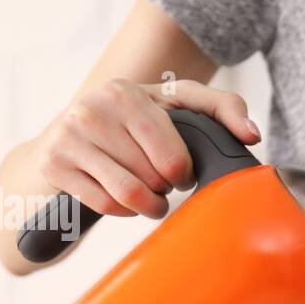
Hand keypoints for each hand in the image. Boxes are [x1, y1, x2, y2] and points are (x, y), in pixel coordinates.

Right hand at [35, 78, 259, 219]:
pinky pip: (105, 205)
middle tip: (158, 180)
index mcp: (127, 93)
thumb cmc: (130, 124)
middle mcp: (93, 108)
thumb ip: (222, 108)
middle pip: (153, 178)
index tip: (179, 171)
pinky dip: (122, 210)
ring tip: (147, 193)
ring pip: (130, 194)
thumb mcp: (175, 106)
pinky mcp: (54, 164)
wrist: (62, 138)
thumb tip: (251, 134)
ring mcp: (69, 136)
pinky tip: (123, 199)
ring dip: (147, 204)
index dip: (184, 173)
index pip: (174, 157)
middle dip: (163, 187)